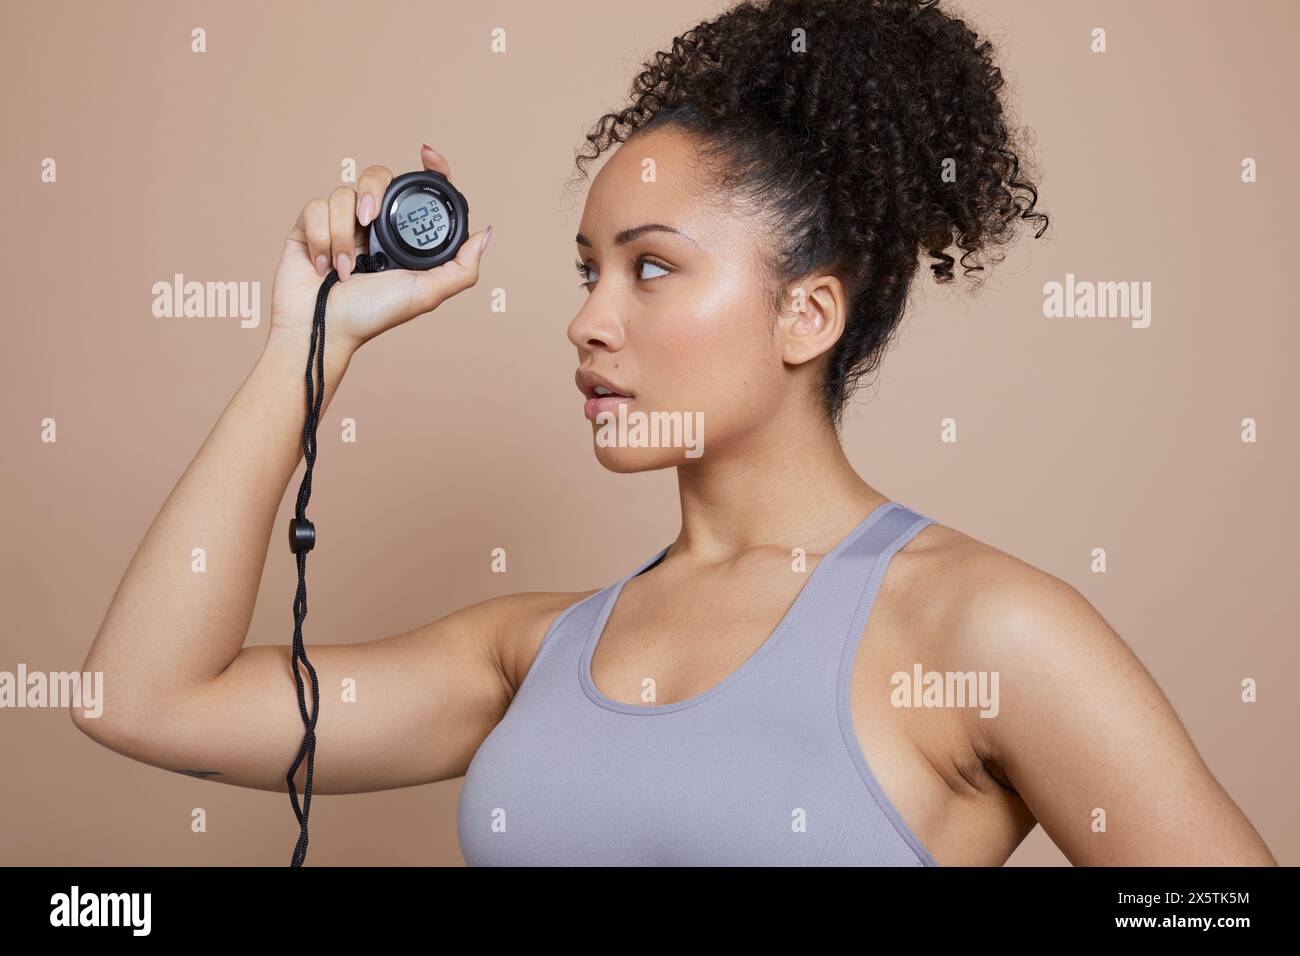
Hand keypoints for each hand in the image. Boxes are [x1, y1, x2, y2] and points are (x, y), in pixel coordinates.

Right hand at [269, 144, 490, 354]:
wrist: (321, 329)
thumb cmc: (373, 316)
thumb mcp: (426, 293)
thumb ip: (461, 268)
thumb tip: (485, 235)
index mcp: (402, 237)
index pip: (417, 191)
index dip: (429, 168)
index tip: (426, 153)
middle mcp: (373, 226)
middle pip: (377, 176)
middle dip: (372, 192)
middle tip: (368, 222)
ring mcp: (341, 224)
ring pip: (344, 193)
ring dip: (342, 234)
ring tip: (344, 268)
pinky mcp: (309, 226)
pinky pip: (315, 206)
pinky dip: (320, 237)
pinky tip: (322, 266)